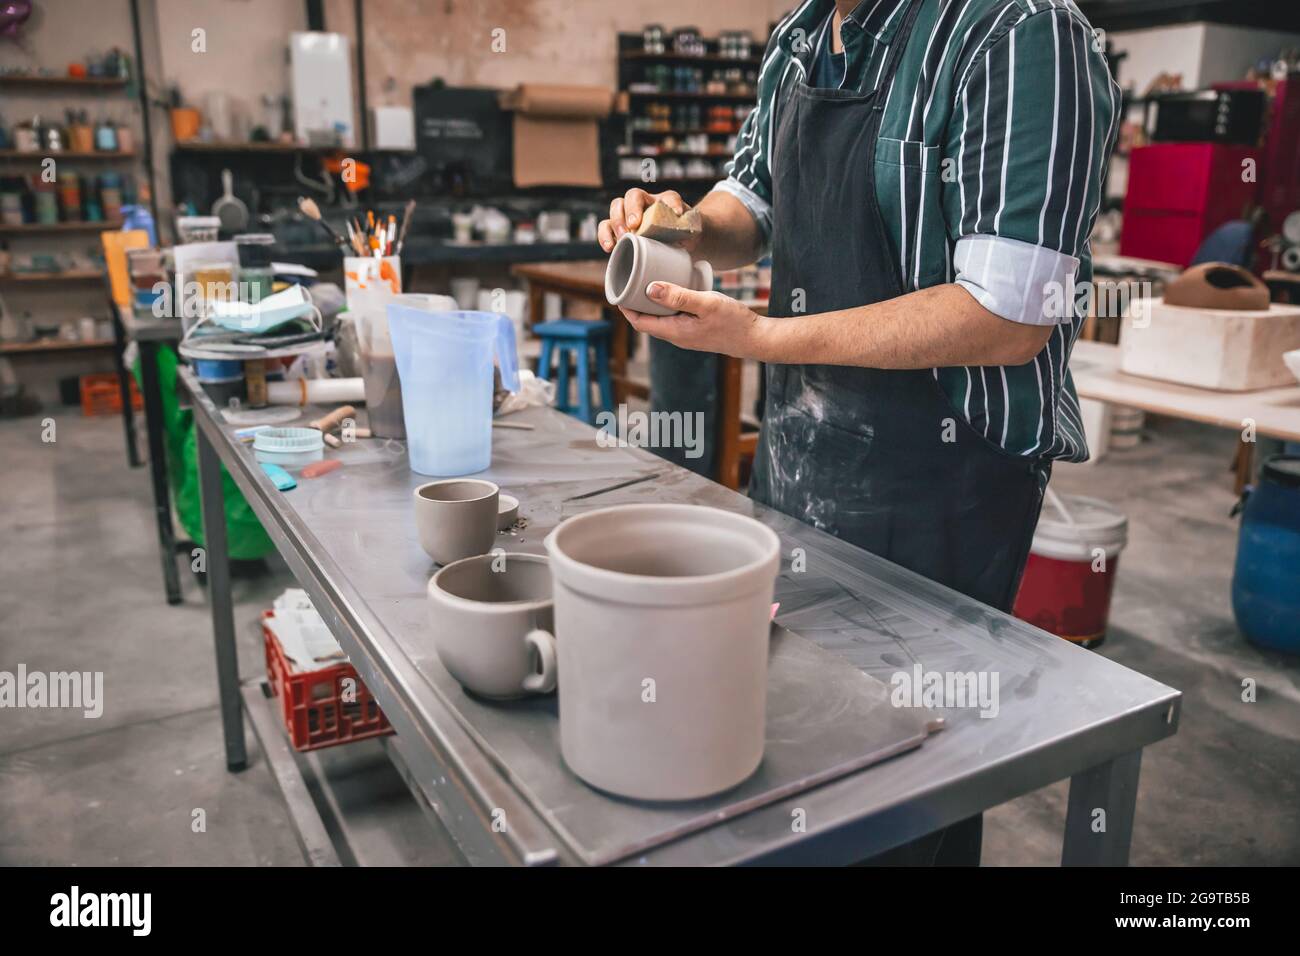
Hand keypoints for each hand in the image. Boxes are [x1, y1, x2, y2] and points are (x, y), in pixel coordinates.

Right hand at [598, 188, 699, 253]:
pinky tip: (610, 247)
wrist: (676, 243)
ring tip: (622, 237)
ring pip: (616, 208)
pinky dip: (604, 236)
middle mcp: (644, 204)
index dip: (671, 203)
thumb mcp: (691, 229)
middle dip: (631, 210)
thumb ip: (688, 228)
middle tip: (634, 226)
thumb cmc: (683, 233)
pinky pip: (606, 228)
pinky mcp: (619, 230)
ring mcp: (629, 216)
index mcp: (665, 202)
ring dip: (616, 222)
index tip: (677, 213)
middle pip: (631, 196)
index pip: (668, 197)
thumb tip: (681, 236)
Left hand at [620, 282, 769, 359]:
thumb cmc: (734, 322)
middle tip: (627, 282)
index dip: (626, 308)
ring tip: (643, 283)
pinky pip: (672, 318)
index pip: (639, 322)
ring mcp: (686, 335)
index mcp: (674, 331)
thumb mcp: (706, 304)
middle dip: (634, 304)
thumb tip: (649, 288)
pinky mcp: (695, 331)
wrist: (756, 338)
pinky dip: (665, 305)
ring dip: (649, 305)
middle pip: (646, 321)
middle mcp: (677, 336)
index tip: (617, 290)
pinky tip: (670, 291)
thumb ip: (678, 296)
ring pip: (659, 320)